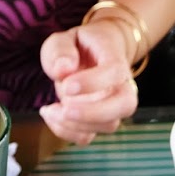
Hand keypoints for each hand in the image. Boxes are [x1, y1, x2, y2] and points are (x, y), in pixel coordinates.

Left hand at [38, 18, 139, 144]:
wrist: (95, 55)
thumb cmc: (79, 47)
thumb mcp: (63, 39)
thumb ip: (60, 50)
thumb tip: (63, 68)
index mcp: (115, 58)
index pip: (115, 72)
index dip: (93, 82)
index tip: (67, 86)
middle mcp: (122, 85)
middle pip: (124, 105)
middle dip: (92, 113)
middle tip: (64, 109)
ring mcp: (114, 106)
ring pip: (107, 125)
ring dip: (74, 124)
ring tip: (50, 109)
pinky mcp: (99, 122)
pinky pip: (88, 136)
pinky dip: (66, 132)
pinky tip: (51, 115)